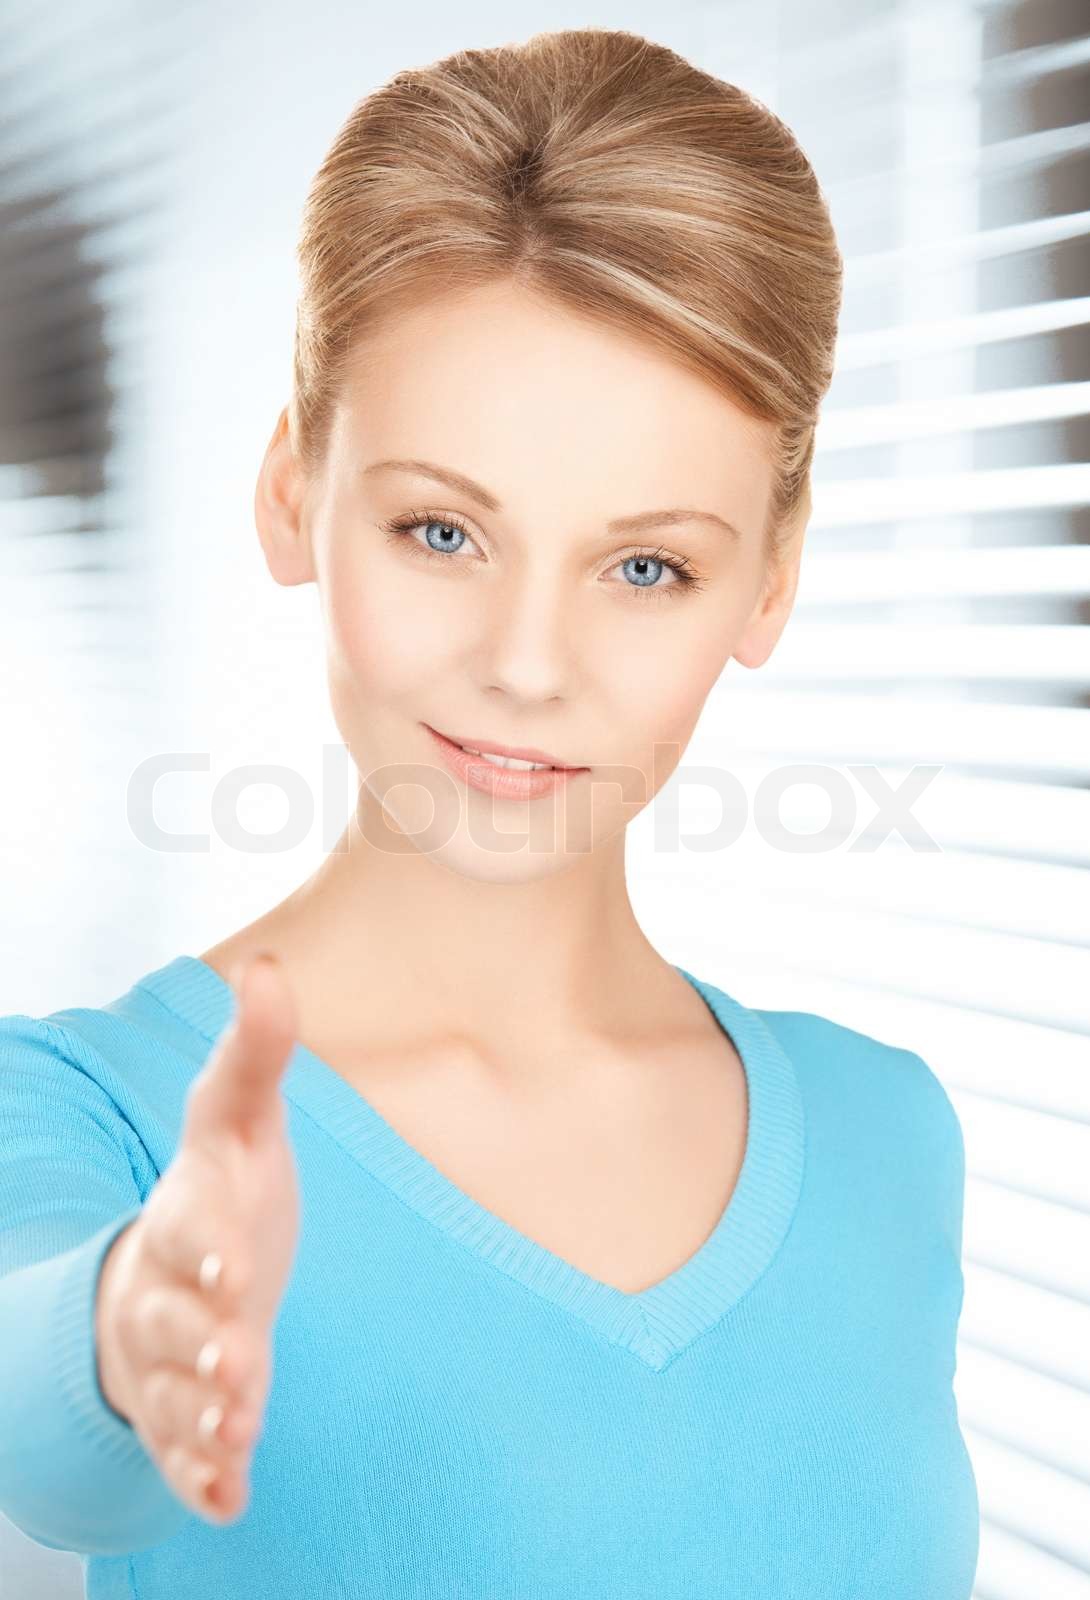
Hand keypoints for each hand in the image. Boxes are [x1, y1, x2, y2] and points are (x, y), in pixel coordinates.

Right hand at [93, 952, 300, 1523]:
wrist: (180, 1266)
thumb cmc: (220, 1187)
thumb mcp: (240, 1116)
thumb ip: (258, 1051)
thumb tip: (268, 966)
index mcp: (186, 1215)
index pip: (188, 1229)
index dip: (207, 1247)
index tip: (232, 1266)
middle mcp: (166, 1291)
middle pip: (169, 1320)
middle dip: (197, 1343)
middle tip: (232, 1363)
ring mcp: (168, 1358)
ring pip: (172, 1392)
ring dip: (203, 1414)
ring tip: (239, 1432)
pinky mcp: (184, 1412)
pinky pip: (184, 1450)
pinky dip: (203, 1475)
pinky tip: (230, 1501)